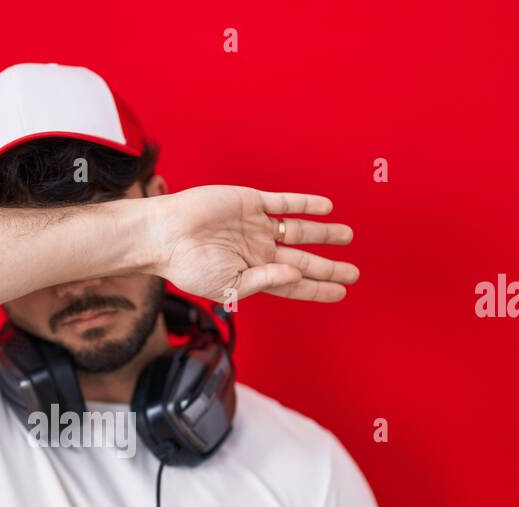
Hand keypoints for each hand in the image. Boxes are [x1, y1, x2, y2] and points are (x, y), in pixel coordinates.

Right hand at [146, 185, 357, 302]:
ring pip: (299, 230)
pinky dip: (305, 204)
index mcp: (253, 274)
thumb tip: (297, 275)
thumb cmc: (187, 266)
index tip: (341, 291)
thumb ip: (264, 281)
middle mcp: (258, 250)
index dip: (317, 288)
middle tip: (354, 272)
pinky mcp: (250, 202)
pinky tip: (326, 207)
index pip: (293, 284)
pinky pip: (283, 202)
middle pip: (302, 259)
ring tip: (347, 236)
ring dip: (324, 233)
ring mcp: (256, 225)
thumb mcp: (227, 285)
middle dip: (328, 266)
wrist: (165, 234)